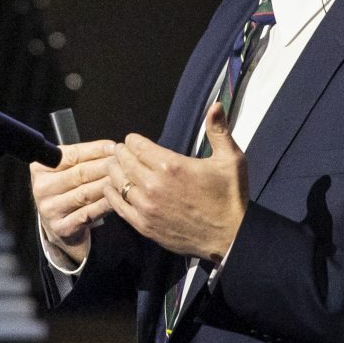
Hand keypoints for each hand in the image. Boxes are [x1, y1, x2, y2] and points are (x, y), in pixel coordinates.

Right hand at [31, 139, 118, 261]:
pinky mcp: (61, 227)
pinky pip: (88, 213)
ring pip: (85, 193)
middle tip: (124, 163)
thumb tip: (112, 148)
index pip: (72, 155)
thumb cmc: (66, 193)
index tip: (114, 147)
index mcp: (40, 168)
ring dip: (107, 185)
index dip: (96, 150)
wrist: (59, 227)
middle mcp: (41, 188)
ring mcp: (50, 209)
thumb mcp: (67, 171)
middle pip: (80, 174)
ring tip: (124, 179)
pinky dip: (104, 205)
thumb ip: (83, 158)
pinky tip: (117, 199)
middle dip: (106, 166)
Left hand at [106, 106, 248, 261]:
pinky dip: (112, 194)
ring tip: (116, 166)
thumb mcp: (231, 159)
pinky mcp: (144, 225)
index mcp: (172, 166)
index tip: (133, 140)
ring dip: (115, 171)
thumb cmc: (231, 197)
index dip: (133, 140)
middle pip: (124, 162)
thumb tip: (216, 104)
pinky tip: (111, 187)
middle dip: (121, 153)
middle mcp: (154, 185)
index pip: (137, 145)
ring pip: (118, 182)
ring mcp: (146, 207)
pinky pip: (118, 206)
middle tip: (121, 150)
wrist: (230, 238)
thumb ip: (219, 130)